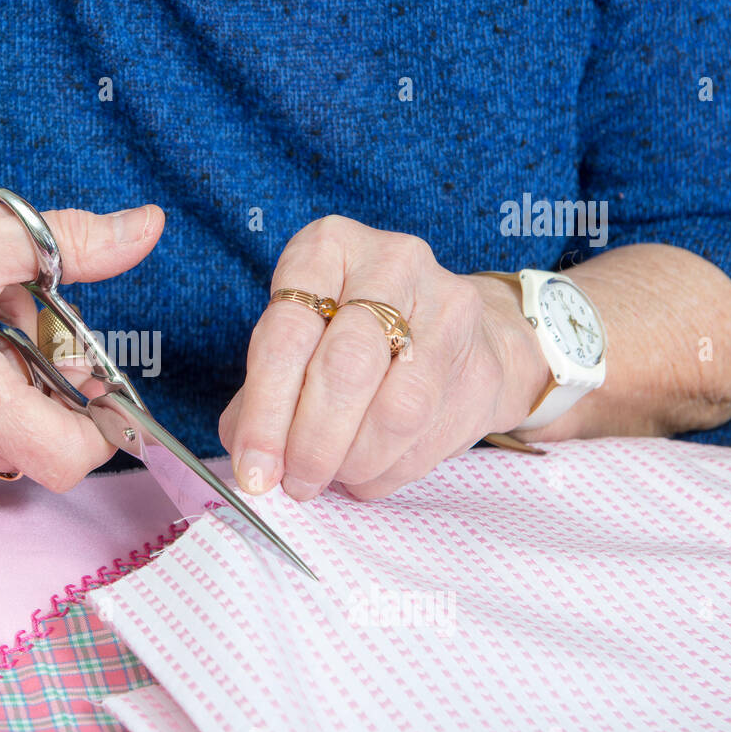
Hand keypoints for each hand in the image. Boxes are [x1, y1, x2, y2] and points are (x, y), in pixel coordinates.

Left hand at [219, 215, 549, 500]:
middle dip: (311, 443)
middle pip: (345, 367)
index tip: (253, 467)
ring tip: (330, 478)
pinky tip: (367, 472)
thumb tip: (249, 455)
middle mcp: (392, 263)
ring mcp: (447, 310)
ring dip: (352, 463)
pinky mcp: (482, 364)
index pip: (287, 332)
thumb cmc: (356, 337)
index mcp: (328, 248)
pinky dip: (385, 473)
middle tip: (294, 483)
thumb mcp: (299, 340)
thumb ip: (263, 393)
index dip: (265, 411)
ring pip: (394, 410)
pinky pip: (426, 438)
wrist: (465, 335)